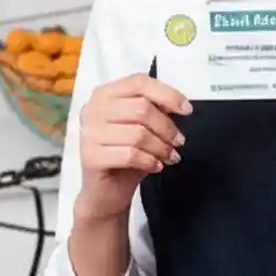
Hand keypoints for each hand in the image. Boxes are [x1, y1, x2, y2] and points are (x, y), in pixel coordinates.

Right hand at [75, 74, 189, 221]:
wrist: (105, 193)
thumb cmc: (124, 157)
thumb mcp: (142, 128)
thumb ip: (155, 110)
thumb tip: (178, 103)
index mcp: (104, 95)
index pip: (139, 82)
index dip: (167, 94)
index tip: (186, 110)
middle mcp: (92, 109)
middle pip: (141, 108)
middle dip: (166, 127)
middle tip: (178, 142)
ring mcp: (89, 133)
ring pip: (138, 133)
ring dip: (161, 147)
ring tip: (169, 156)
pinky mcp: (91, 156)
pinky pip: (130, 154)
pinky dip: (149, 161)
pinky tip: (155, 166)